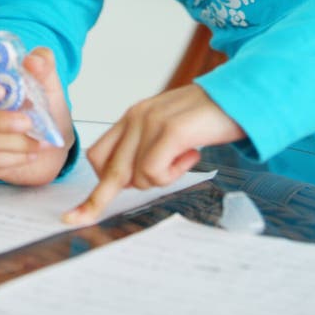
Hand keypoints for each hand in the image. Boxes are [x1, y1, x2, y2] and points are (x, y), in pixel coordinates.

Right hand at [0, 47, 74, 185]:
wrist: (54, 143)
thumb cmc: (44, 107)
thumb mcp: (48, 82)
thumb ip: (43, 63)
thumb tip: (32, 61)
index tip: (0, 91)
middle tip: (28, 122)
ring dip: (17, 141)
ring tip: (40, 141)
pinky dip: (16, 157)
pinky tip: (31, 153)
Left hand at [62, 84, 244, 224]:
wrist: (238, 97)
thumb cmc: (206, 118)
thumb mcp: (167, 129)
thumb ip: (145, 148)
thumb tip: (127, 181)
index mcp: (132, 117)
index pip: (97, 157)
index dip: (92, 191)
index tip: (75, 217)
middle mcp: (136, 117)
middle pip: (109, 173)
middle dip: (110, 198)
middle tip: (126, 201)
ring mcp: (151, 122)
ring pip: (136, 178)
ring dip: (163, 178)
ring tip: (185, 156)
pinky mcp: (169, 130)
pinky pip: (155, 172)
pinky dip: (173, 173)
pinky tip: (191, 154)